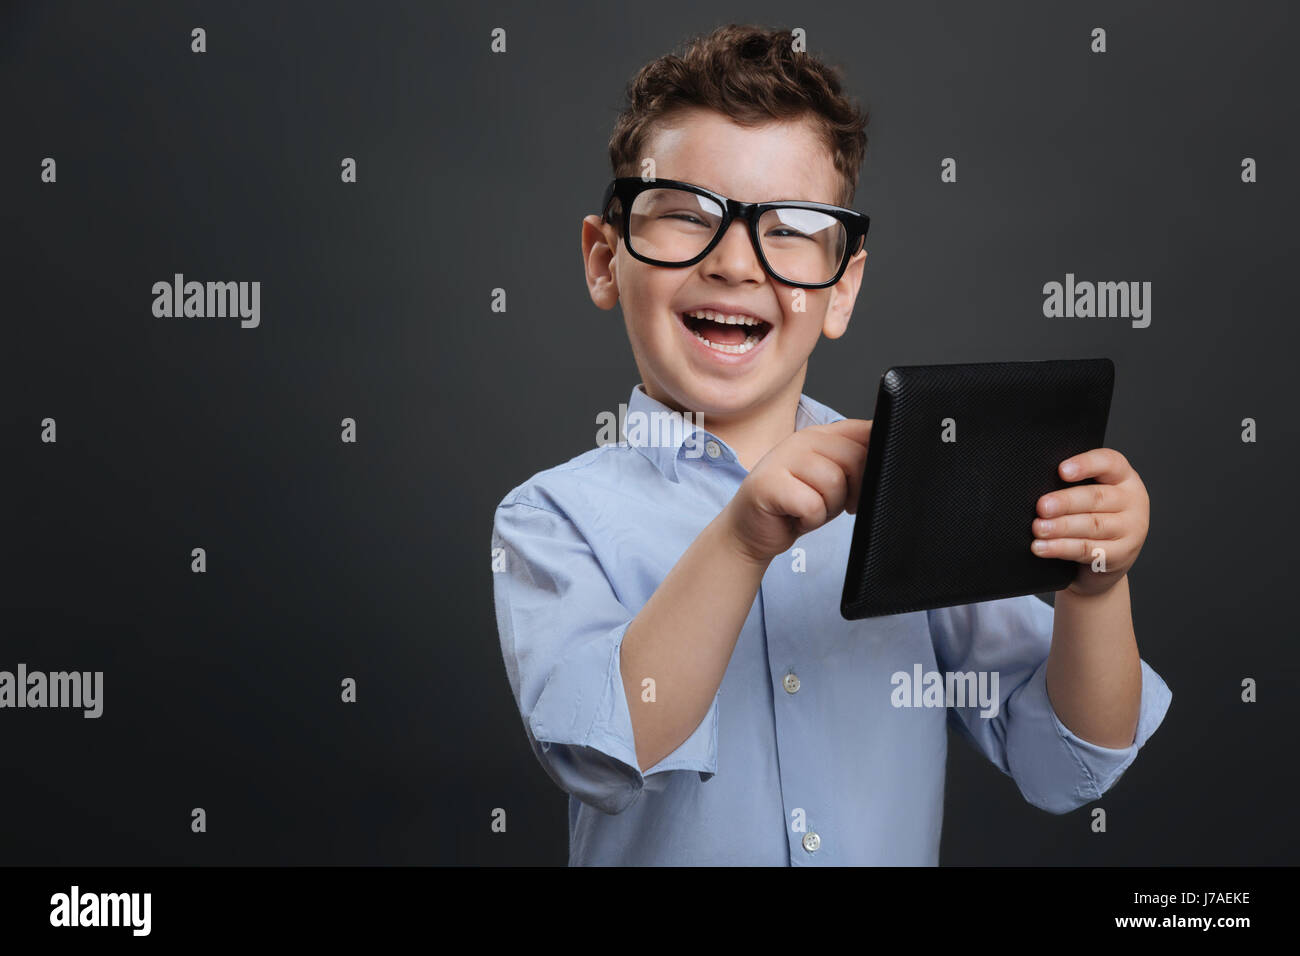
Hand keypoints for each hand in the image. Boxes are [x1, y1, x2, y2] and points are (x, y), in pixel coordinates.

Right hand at [721, 419, 871, 564]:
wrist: (751, 529)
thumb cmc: (796, 504)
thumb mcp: (833, 480)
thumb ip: (856, 461)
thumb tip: (889, 455)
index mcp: (820, 434)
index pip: (865, 431)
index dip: (875, 460)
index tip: (863, 483)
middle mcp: (801, 439)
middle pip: (855, 459)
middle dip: (851, 491)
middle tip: (830, 502)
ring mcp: (781, 459)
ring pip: (834, 484)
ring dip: (827, 508)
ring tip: (808, 508)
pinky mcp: (768, 484)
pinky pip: (812, 505)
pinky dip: (809, 520)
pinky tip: (795, 517)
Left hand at [1030, 448, 1149, 597]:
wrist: (1108, 556)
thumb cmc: (1092, 513)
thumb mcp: (1088, 493)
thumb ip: (1071, 484)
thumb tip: (1037, 483)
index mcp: (1123, 477)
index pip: (1109, 462)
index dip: (1086, 464)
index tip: (1062, 470)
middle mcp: (1132, 500)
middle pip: (1096, 497)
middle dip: (1065, 502)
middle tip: (1042, 507)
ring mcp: (1131, 528)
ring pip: (1092, 525)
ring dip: (1061, 527)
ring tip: (1038, 528)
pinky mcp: (1122, 553)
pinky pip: (1088, 549)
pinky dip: (1062, 548)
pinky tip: (1043, 547)